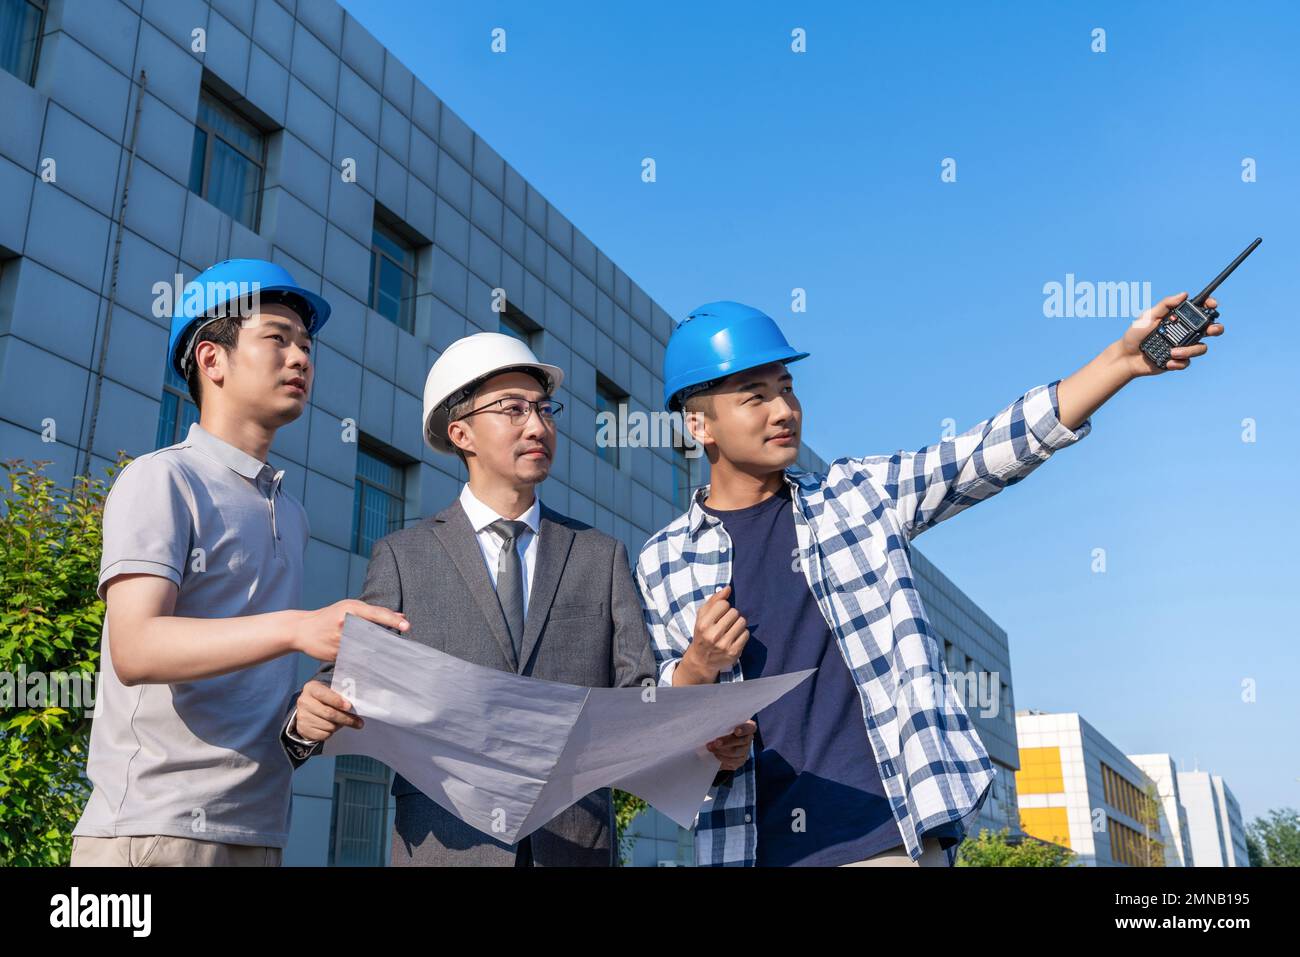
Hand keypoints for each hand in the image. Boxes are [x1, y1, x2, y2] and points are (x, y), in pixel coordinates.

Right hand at [293, 599, 408, 661]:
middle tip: (401, 647)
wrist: (302, 629)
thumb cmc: (330, 616)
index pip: (376, 613)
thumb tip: (401, 616)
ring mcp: (340, 639)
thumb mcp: (349, 607)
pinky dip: (365, 660)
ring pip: (366, 648)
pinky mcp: (336, 653)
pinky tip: (373, 663)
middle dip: (388, 640)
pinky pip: (355, 658)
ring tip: (389, 656)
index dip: (392, 620)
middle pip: (374, 633)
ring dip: (378, 652)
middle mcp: (346, 622)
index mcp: (351, 608)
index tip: (407, 626)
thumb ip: (373, 613)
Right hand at [293, 679, 362, 741]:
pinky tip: (332, 727)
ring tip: (343, 722)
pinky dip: (331, 732)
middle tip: (358, 722)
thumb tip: (355, 706)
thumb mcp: (330, 691)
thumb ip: (340, 696)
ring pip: (328, 726)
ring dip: (340, 726)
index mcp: (311, 688)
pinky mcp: (303, 729)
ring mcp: (302, 716)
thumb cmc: (324, 698)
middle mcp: (304, 702)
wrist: (308, 709)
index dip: (337, 701)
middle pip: (329, 713)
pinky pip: (323, 735)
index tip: (349, 706)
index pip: (323, 694)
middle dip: (346, 718)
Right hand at [683, 585, 748, 682]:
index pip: (723, 604)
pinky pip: (746, 634)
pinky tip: (734, 637)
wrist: (702, 660)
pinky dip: (742, 633)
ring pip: (742, 622)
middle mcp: (713, 635)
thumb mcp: (702, 616)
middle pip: (734, 612)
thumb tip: (728, 588)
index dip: (724, 607)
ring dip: (738, 623)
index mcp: (703, 624)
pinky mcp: (734, 652)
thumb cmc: (702, 633)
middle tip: (726, 622)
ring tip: (731, 629)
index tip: (720, 614)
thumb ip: (714, 600)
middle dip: (732, 615)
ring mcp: (724, 645)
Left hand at [706, 720, 756, 770]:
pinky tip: (714, 754)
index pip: (750, 728)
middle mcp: (748, 739)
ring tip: (710, 747)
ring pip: (735, 752)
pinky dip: (721, 757)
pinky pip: (731, 761)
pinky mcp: (740, 761)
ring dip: (721, 750)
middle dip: (726, 742)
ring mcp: (745, 751)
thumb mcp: (723, 724)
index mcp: (747, 727)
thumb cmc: (722, 729)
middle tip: (715, 742)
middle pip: (741, 741)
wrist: (720, 743)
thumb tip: (713, 726)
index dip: (744, 729)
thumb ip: (722, 724)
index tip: (736, 731)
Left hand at [1119, 292, 1222, 377]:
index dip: (1210, 306)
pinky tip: (1168, 361)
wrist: (1126, 357)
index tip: (1212, 305)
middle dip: (1215, 328)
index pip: (1200, 311)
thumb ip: (1165, 305)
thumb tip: (1184, 294)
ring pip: (1201, 348)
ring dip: (1190, 350)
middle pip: (1210, 330)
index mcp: (1179, 320)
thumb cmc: (1135, 334)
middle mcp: (1185, 333)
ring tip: (1173, 351)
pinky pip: (1188, 362)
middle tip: (1210, 330)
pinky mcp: (1178, 361)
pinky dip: (1179, 362)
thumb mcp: (1148, 316)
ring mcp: (1183, 347)